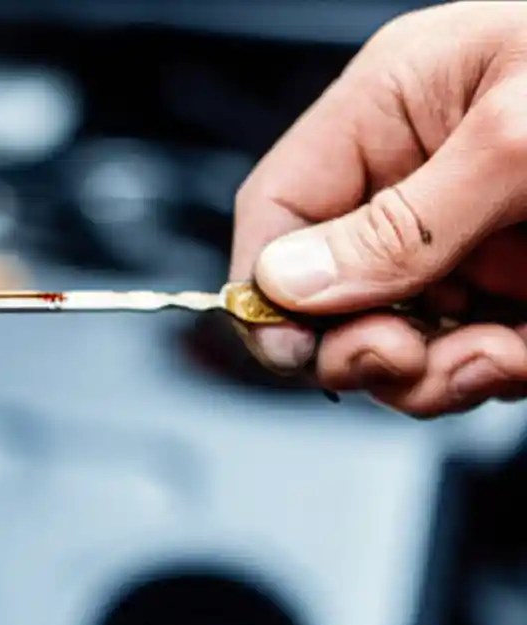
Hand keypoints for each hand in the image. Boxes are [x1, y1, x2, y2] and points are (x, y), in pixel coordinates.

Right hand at [232, 1, 526, 416]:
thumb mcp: (520, 140)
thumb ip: (400, 221)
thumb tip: (288, 279)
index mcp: (399, 106)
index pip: (282, 204)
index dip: (266, 281)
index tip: (288, 344)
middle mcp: (421, 178)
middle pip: (326, 288)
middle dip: (356, 338)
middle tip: (398, 358)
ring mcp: (469, 241)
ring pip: (390, 337)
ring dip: (426, 370)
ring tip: (488, 360)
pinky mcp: (518, 294)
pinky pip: (465, 357)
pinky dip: (483, 375)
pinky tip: (517, 358)